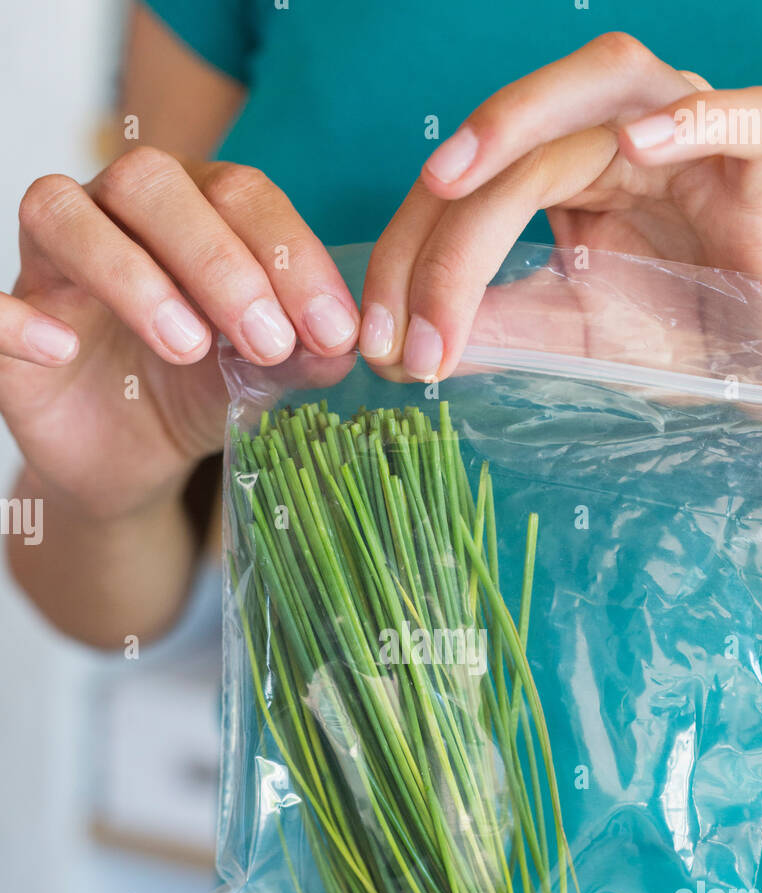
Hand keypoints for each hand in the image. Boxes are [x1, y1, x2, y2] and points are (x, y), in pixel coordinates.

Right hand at [0, 147, 359, 521]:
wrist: (129, 460)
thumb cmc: (195, 393)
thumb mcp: (259, 378)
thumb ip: (302, 354)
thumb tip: (347, 343)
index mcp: (193, 209)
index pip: (240, 193)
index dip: (287, 254)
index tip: (331, 329)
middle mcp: (116, 212)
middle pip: (150, 181)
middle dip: (217, 259)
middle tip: (265, 339)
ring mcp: (52, 259)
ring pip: (62, 209)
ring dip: (129, 273)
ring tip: (188, 347)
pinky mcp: (11, 314)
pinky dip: (16, 317)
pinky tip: (60, 350)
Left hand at [359, 32, 761, 456]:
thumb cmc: (675, 340)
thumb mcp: (565, 337)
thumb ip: (493, 329)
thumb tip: (397, 350)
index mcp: (570, 166)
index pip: (474, 182)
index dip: (415, 251)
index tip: (381, 340)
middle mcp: (622, 132)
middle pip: (522, 131)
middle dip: (449, 212)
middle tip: (403, 297)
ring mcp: (693, 137)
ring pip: (611, 78)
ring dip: (528, 115)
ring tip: (465, 176)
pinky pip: (741, 116)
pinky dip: (692, 122)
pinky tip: (637, 151)